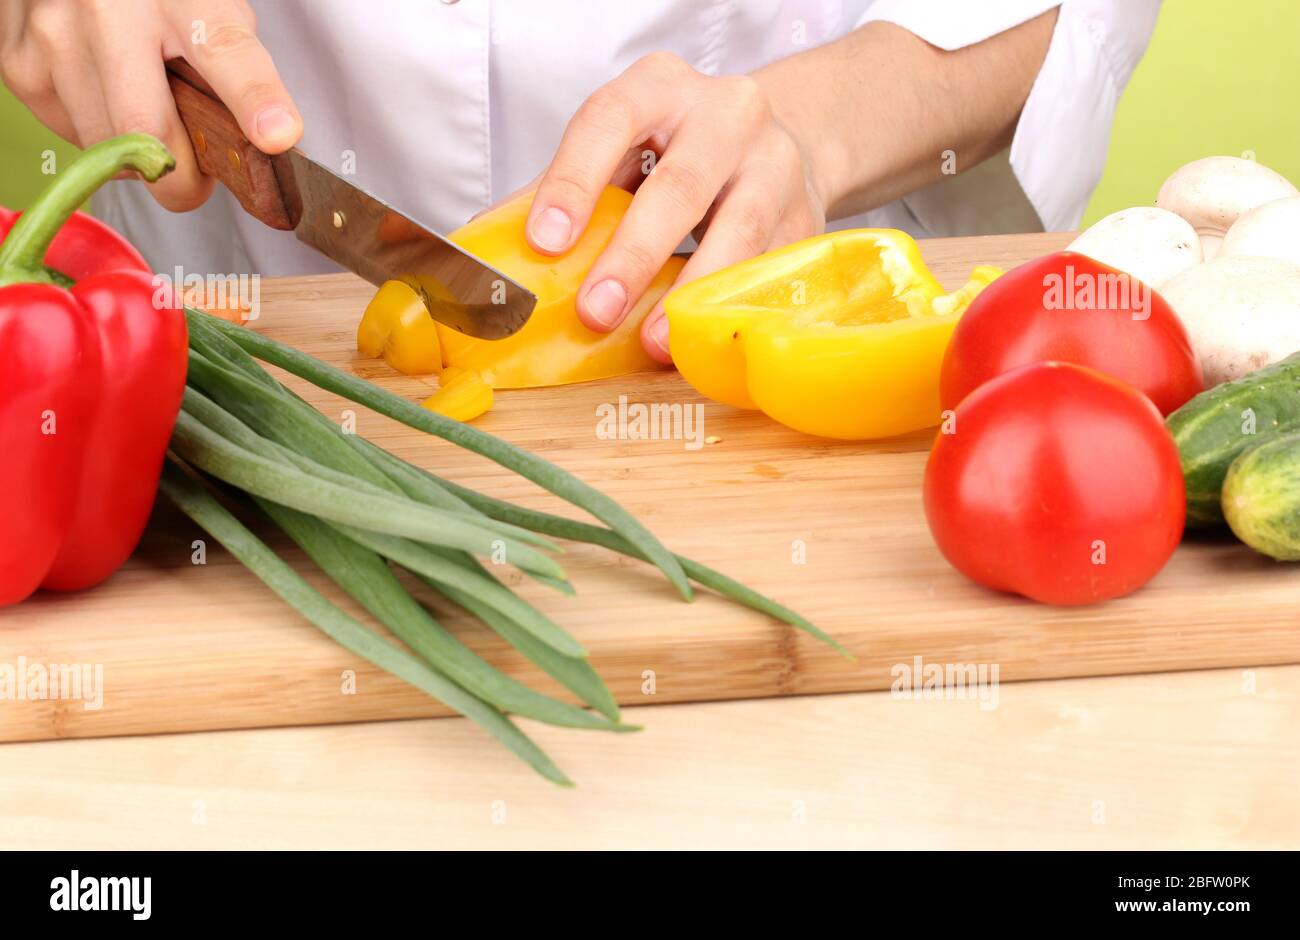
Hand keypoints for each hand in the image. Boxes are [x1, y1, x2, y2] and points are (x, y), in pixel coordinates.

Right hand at [0, 0, 301, 210]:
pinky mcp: (21, 67)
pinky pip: (75, 140)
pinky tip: (106, 98)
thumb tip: (269, 142)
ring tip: (146, 111)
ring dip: (138, 156)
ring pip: (108, 152)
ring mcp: (54, 40)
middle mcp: (107, 14)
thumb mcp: (209, 14)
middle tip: (199, 172)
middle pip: (149, 136)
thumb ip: (237, 73)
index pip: (224, 54)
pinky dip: (100, 138)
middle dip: (183, 178)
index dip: (254, 100)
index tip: (278, 136)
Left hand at [526, 52, 826, 362]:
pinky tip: (703, 342)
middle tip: (594, 311)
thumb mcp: (618, 154)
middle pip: (678, 185)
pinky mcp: (807, 218)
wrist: (779, 144)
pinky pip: (771, 269)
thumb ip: (552, 196)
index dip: (573, 181)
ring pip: (738, 230)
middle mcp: (725, 114)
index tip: (543, 242)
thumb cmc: (676, 154)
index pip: (608, 121)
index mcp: (659, 87)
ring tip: (653, 342)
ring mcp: (775, 164)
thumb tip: (462, 253)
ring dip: (691, 292)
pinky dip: (733, 309)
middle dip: (632, 255)